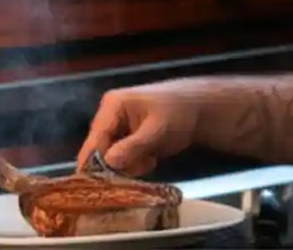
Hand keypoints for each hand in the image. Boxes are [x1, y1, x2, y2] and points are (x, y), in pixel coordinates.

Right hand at [77, 83, 201, 176]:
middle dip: (118, 165)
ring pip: (110, 159)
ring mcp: (116, 128)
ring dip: (128, 166)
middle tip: (141, 165)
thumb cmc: (179, 113)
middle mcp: (108, 117)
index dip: (94, 164)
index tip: (100, 186)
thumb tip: (108, 162)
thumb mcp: (158, 130)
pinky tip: (150, 159)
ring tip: (149, 160)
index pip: (94, 140)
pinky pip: (120, 160)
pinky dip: (134, 164)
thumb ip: (133, 146)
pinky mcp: (124, 140)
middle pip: (99, 151)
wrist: (198, 109)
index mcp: (112, 106)